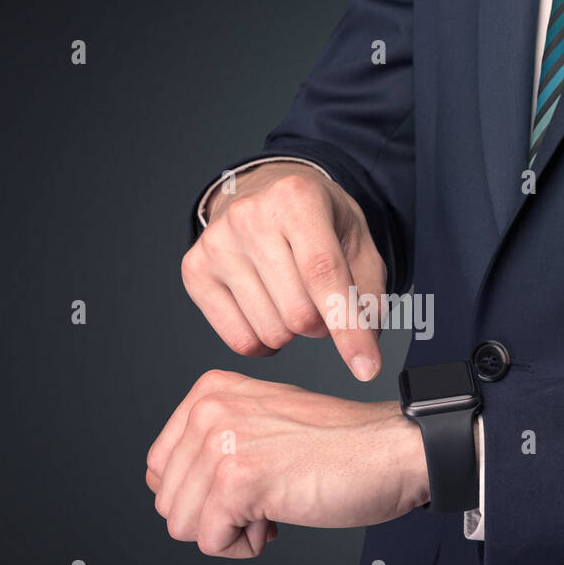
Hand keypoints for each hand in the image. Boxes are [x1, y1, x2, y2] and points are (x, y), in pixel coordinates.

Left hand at [146, 369, 428, 556]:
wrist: (393, 450)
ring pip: (183, 525)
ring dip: (231, 530)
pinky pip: (211, 542)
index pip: (160, 467)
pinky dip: (246, 545)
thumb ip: (215, 439)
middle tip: (267, 496)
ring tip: (274, 504)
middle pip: (168, 500)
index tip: (249, 481)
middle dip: (216, 514)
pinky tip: (279, 518)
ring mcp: (221, 444)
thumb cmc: (344, 444)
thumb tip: (169, 487)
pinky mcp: (238, 482)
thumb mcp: (264, 420)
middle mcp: (209, 410)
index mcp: (210, 391)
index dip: (203, 492)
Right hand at [183, 162, 386, 380]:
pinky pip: (240, 341)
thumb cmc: (318, 223)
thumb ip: (369, 297)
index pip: (324, 276)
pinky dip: (264, 343)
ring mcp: (216, 244)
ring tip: (292, 299)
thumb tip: (363, 357)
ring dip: (293, 332)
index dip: (349, 328)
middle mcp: (249, 216)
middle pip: (299, 315)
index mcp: (296, 197)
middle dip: (321, 325)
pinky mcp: (194, 271)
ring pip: (271, 332)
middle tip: (320, 302)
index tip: (367, 369)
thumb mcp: (358, 244)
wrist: (264, 195)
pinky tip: (269, 313)